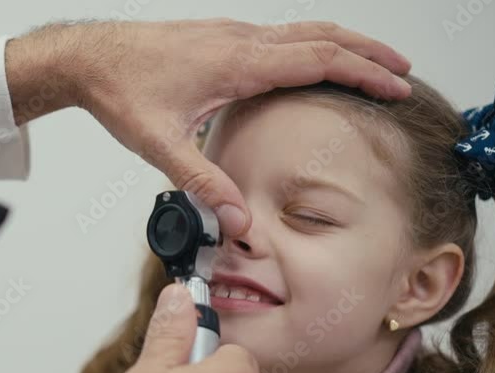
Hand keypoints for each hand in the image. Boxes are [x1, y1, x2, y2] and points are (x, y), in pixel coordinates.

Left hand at [5, 19, 411, 235]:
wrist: (88, 57)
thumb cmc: (121, 92)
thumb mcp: (159, 145)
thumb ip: (200, 182)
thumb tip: (235, 220)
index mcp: (236, 63)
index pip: (318, 60)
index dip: (363, 73)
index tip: (397, 86)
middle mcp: (241, 40)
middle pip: (323, 36)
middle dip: (369, 52)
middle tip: (405, 70)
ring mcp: (231, 33)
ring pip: (303, 30)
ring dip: (344, 43)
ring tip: (373, 61)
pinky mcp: (220, 36)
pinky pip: (281, 33)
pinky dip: (313, 43)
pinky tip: (314, 61)